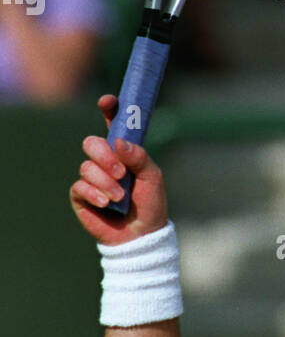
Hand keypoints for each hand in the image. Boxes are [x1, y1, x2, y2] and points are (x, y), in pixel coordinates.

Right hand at [69, 95, 168, 245]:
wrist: (141, 235)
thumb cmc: (150, 204)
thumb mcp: (152, 177)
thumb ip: (139, 157)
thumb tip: (118, 142)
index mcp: (123, 152)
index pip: (113, 125)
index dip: (109, 109)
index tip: (107, 101)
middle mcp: (105, 162)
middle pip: (92, 143)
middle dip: (104, 156)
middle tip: (121, 173)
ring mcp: (92, 178)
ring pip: (86, 167)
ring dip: (105, 181)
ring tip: (119, 197)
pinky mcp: (82, 196)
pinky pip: (79, 186)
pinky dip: (94, 193)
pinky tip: (106, 203)